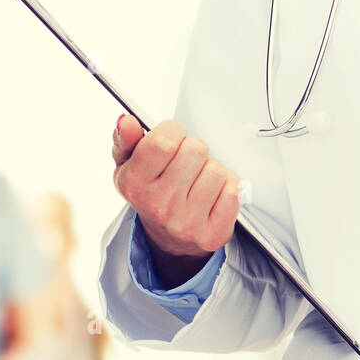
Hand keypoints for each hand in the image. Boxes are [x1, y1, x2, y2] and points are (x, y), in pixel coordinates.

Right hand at [111, 114, 241, 263]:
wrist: (169, 238)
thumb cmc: (152, 192)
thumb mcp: (130, 165)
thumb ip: (126, 138)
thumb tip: (127, 121)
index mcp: (134, 185)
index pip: (163, 141)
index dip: (173, 131)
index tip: (172, 137)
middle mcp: (159, 206)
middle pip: (196, 149)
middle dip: (194, 150)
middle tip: (185, 163)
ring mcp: (186, 223)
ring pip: (216, 170)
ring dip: (210, 169)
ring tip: (197, 181)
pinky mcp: (211, 234)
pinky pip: (232, 190)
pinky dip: (227, 187)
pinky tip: (212, 195)